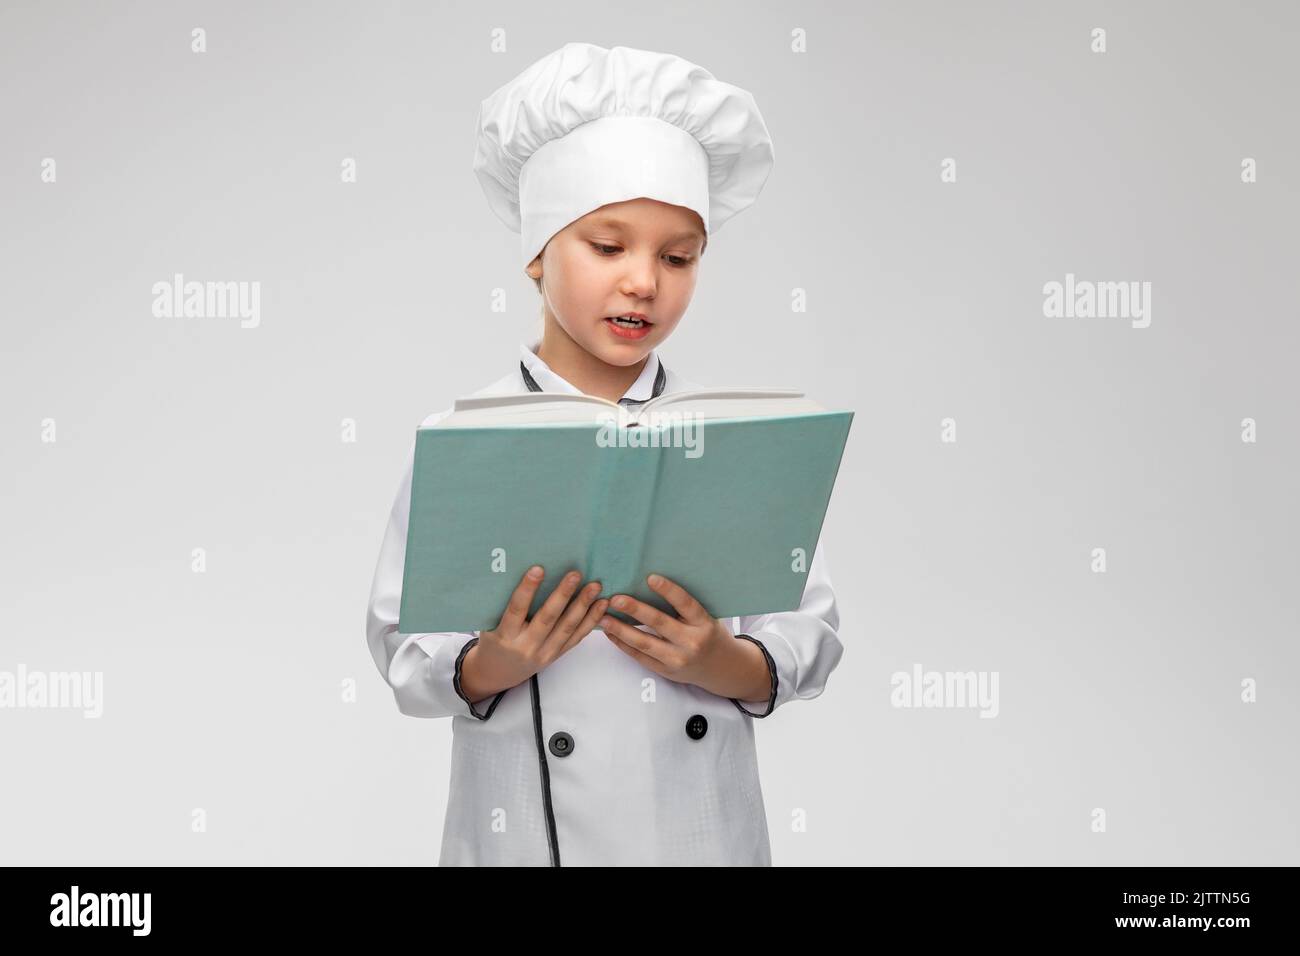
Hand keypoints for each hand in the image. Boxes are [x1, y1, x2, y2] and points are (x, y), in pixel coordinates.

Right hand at [461, 566, 607, 700]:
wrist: (498, 672)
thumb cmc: (494, 641)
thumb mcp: (490, 625)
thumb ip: (502, 604)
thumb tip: (515, 569)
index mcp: (505, 636)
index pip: (516, 609)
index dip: (527, 589)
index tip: (538, 569)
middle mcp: (526, 646)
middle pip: (547, 618)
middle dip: (563, 595)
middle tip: (575, 574)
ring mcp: (544, 652)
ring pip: (567, 628)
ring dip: (583, 605)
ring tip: (595, 587)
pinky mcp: (557, 655)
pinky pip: (577, 637)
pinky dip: (591, 620)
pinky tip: (601, 605)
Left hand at [600, 573, 770, 701]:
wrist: (721, 668)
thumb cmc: (709, 634)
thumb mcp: (706, 618)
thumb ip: (685, 608)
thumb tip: (650, 583)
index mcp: (704, 624)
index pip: (686, 604)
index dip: (669, 591)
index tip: (651, 578)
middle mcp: (691, 642)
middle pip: (659, 623)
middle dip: (635, 610)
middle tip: (615, 598)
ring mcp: (677, 659)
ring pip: (644, 643)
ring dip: (621, 629)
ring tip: (603, 618)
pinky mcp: (665, 671)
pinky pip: (640, 656)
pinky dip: (623, 644)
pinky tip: (610, 633)